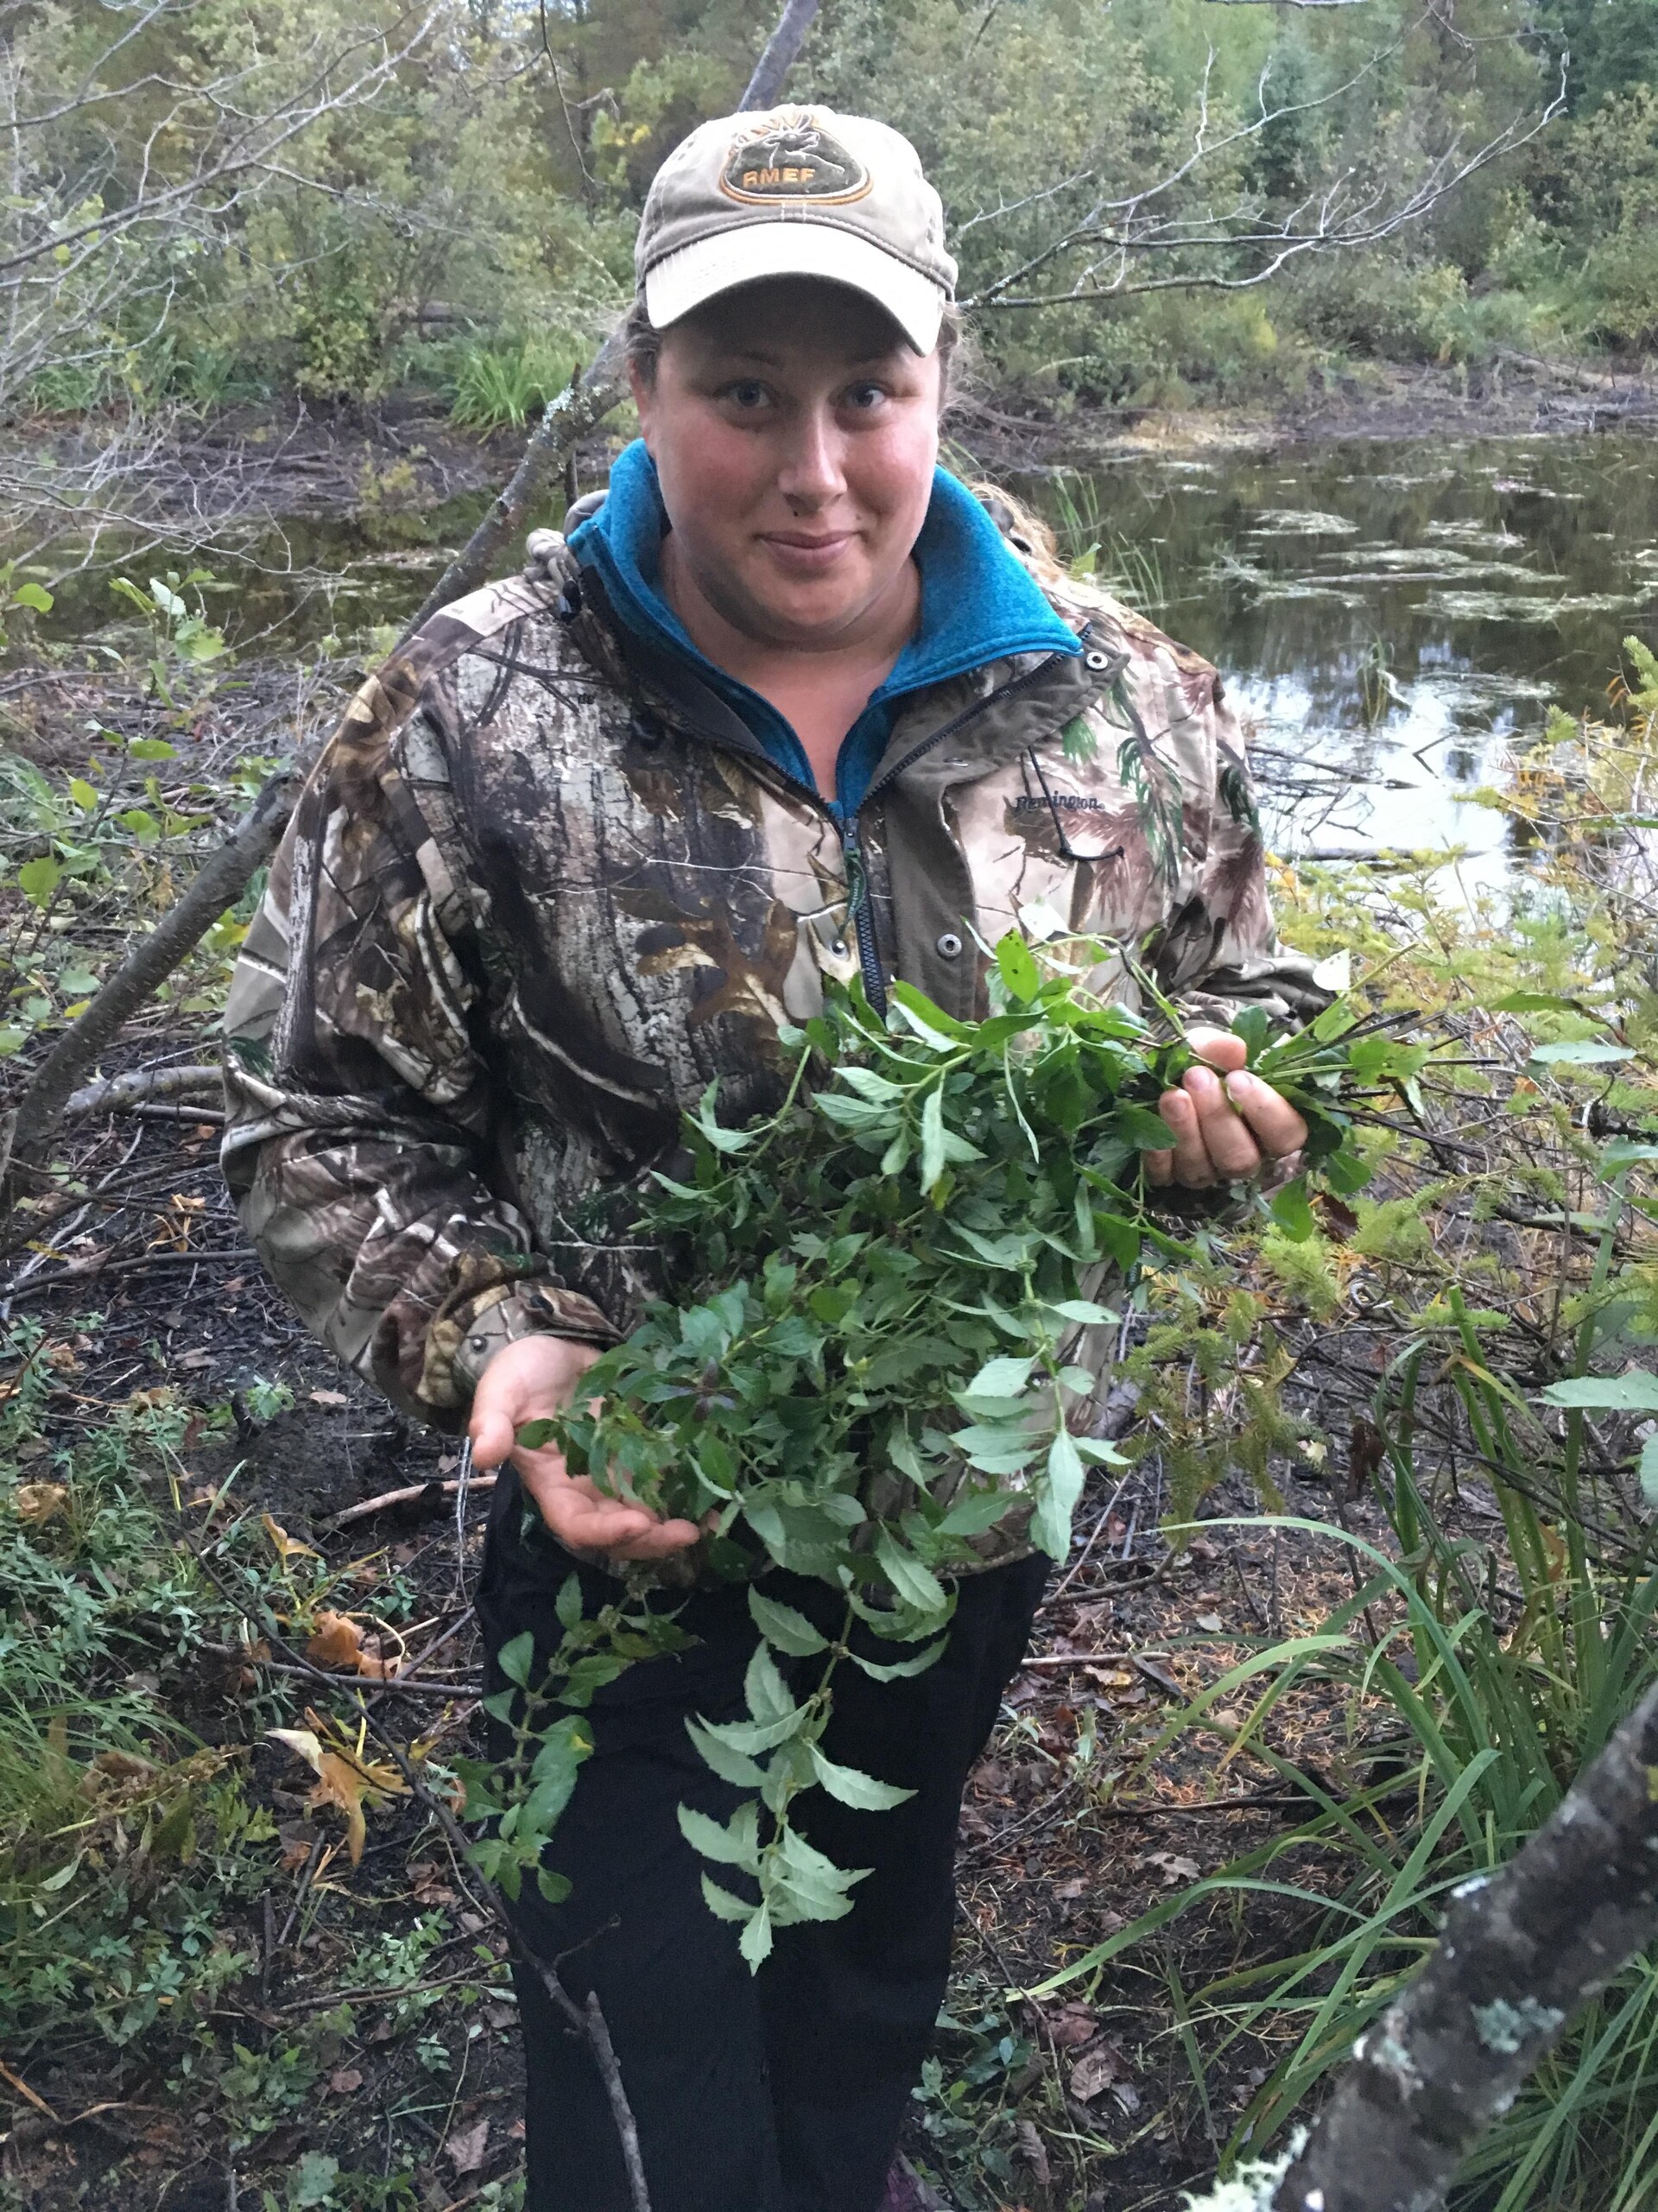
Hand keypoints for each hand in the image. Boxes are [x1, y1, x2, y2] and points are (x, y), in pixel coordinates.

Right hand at [468, 1334, 701, 1563]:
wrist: (551, 1347)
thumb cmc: (520, 1371)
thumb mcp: (501, 1389)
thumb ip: (491, 1421)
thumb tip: (483, 1453)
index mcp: (550, 1482)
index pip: (575, 1524)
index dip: (604, 1532)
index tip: (636, 1524)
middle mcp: (585, 1488)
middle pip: (618, 1530)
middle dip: (652, 1539)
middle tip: (688, 1532)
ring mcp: (615, 1472)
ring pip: (647, 1513)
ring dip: (676, 1523)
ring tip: (713, 1521)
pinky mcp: (639, 1451)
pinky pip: (664, 1480)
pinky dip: (688, 1490)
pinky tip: (720, 1494)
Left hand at [1145, 1025, 1307, 1190]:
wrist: (1154, 1076)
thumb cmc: (1197, 1066)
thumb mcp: (1210, 1049)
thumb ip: (1223, 1048)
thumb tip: (1235, 1050)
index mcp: (1266, 1129)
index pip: (1286, 1135)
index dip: (1266, 1110)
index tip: (1238, 1077)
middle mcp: (1240, 1157)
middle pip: (1241, 1158)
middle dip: (1218, 1116)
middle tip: (1197, 1077)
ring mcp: (1204, 1172)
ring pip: (1202, 1170)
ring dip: (1185, 1131)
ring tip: (1172, 1094)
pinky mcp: (1168, 1177)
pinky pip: (1164, 1176)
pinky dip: (1156, 1152)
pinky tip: (1150, 1121)